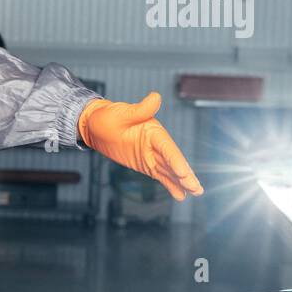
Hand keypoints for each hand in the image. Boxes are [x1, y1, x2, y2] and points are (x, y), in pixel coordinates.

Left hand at [78, 92, 203, 200]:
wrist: (95, 126)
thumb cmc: (108, 117)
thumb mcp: (121, 113)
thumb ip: (140, 110)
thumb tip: (155, 97)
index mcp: (153, 130)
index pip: (166, 147)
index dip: (175, 160)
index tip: (183, 172)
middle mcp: (156, 144)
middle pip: (173, 161)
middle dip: (185, 174)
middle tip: (196, 188)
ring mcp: (151, 155)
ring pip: (170, 170)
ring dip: (182, 182)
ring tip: (196, 192)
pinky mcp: (145, 164)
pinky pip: (159, 176)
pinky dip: (170, 185)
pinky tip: (180, 195)